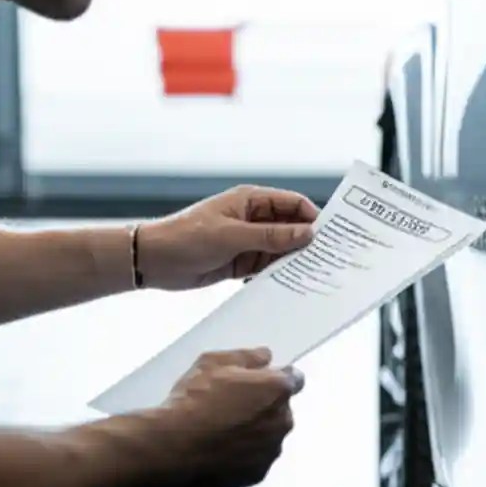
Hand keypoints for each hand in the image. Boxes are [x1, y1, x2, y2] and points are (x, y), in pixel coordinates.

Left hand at [138, 185, 319, 290]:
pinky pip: (267, 266)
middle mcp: (253, 218)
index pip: (293, 204)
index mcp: (251, 200)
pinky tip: (290, 285)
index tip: (332, 236)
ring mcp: (248, 240)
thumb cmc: (187, 238)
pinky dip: (278, 274)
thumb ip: (271, 236)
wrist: (152, 261)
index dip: (313, 217)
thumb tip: (308, 234)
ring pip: (281, 248)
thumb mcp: (232, 236)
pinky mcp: (241, 262)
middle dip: (307, 241)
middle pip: (291, 227)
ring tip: (315, 276)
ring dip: (294, 260)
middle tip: (330, 259)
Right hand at [158, 347, 304, 486]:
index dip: (274, 379)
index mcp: (277, 389)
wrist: (173, 449)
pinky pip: (256, 459)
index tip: (257, 382)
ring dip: (255, 433)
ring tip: (221, 433)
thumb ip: (246, 357)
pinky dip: (244, 455)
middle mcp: (283, 420)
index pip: (293, 379)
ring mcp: (271, 450)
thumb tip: (266, 357)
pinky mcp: (258, 474)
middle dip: (263, 407)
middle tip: (230, 407)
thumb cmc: (193, 400)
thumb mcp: (213, 363)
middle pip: (280, 410)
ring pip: (269, 436)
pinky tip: (219, 452)